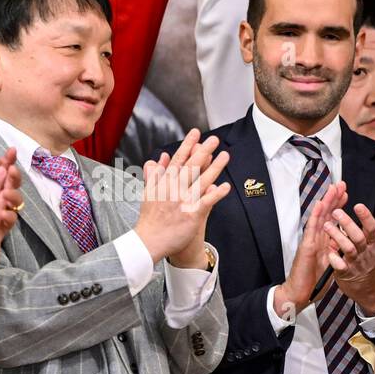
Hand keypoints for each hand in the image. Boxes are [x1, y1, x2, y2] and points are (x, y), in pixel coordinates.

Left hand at [0, 147, 20, 227]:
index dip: (2, 163)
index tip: (8, 153)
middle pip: (5, 185)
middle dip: (10, 175)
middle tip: (10, 167)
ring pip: (10, 202)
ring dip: (12, 193)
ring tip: (7, 191)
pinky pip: (8, 223)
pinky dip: (8, 216)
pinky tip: (3, 213)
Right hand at [136, 129, 231, 265]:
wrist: (149, 241)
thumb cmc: (150, 218)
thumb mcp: (149, 192)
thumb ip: (155, 174)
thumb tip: (159, 158)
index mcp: (163, 182)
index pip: (177, 159)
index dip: (187, 145)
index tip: (195, 133)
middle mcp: (173, 188)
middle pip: (191, 166)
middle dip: (203, 151)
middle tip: (214, 139)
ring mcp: (182, 200)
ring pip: (201, 180)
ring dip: (214, 167)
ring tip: (225, 156)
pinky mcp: (191, 214)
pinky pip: (206, 201)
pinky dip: (215, 193)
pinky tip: (225, 186)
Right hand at [273, 180, 347, 320]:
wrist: (300, 293)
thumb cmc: (314, 279)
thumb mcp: (331, 262)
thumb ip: (337, 250)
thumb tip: (345, 241)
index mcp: (324, 240)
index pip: (332, 219)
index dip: (338, 206)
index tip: (346, 193)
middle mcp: (317, 237)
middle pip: (325, 214)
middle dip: (333, 198)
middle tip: (341, 183)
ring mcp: (310, 240)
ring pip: (319, 217)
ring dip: (326, 202)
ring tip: (332, 188)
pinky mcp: (306, 247)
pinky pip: (311, 230)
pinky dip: (315, 216)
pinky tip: (319, 205)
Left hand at [322, 202, 374, 314]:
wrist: (373, 291)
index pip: (372, 228)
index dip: (366, 217)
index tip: (358, 206)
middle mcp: (365, 252)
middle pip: (358, 238)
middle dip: (348, 224)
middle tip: (336, 212)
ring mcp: (355, 263)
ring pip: (348, 249)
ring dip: (337, 237)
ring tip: (326, 225)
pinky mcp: (345, 273)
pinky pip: (340, 266)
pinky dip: (334, 259)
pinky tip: (328, 250)